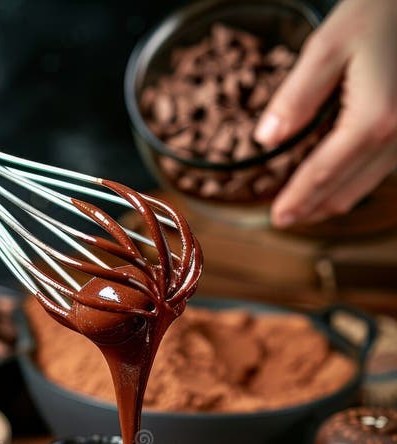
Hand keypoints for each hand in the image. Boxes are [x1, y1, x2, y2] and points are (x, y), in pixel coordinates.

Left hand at [254, 0, 396, 226]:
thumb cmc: (380, 11)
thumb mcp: (329, 45)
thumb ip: (296, 96)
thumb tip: (265, 139)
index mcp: (373, 120)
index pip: (324, 175)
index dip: (297, 201)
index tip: (276, 219)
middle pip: (346, 191)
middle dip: (312, 209)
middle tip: (283, 218)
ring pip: (364, 187)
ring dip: (331, 199)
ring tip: (301, 204)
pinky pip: (380, 171)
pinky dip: (351, 181)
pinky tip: (330, 179)